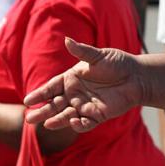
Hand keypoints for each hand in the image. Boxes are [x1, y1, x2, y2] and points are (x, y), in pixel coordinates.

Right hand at [23, 38, 145, 130]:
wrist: (137, 77)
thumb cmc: (117, 63)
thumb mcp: (98, 56)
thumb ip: (82, 51)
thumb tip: (66, 39)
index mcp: (71, 79)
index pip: (51, 88)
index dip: (39, 94)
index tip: (27, 100)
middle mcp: (74, 94)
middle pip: (54, 105)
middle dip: (42, 112)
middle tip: (29, 119)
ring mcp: (84, 106)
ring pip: (67, 115)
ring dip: (57, 121)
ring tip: (47, 125)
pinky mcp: (97, 115)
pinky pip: (85, 123)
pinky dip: (78, 124)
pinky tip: (72, 122)